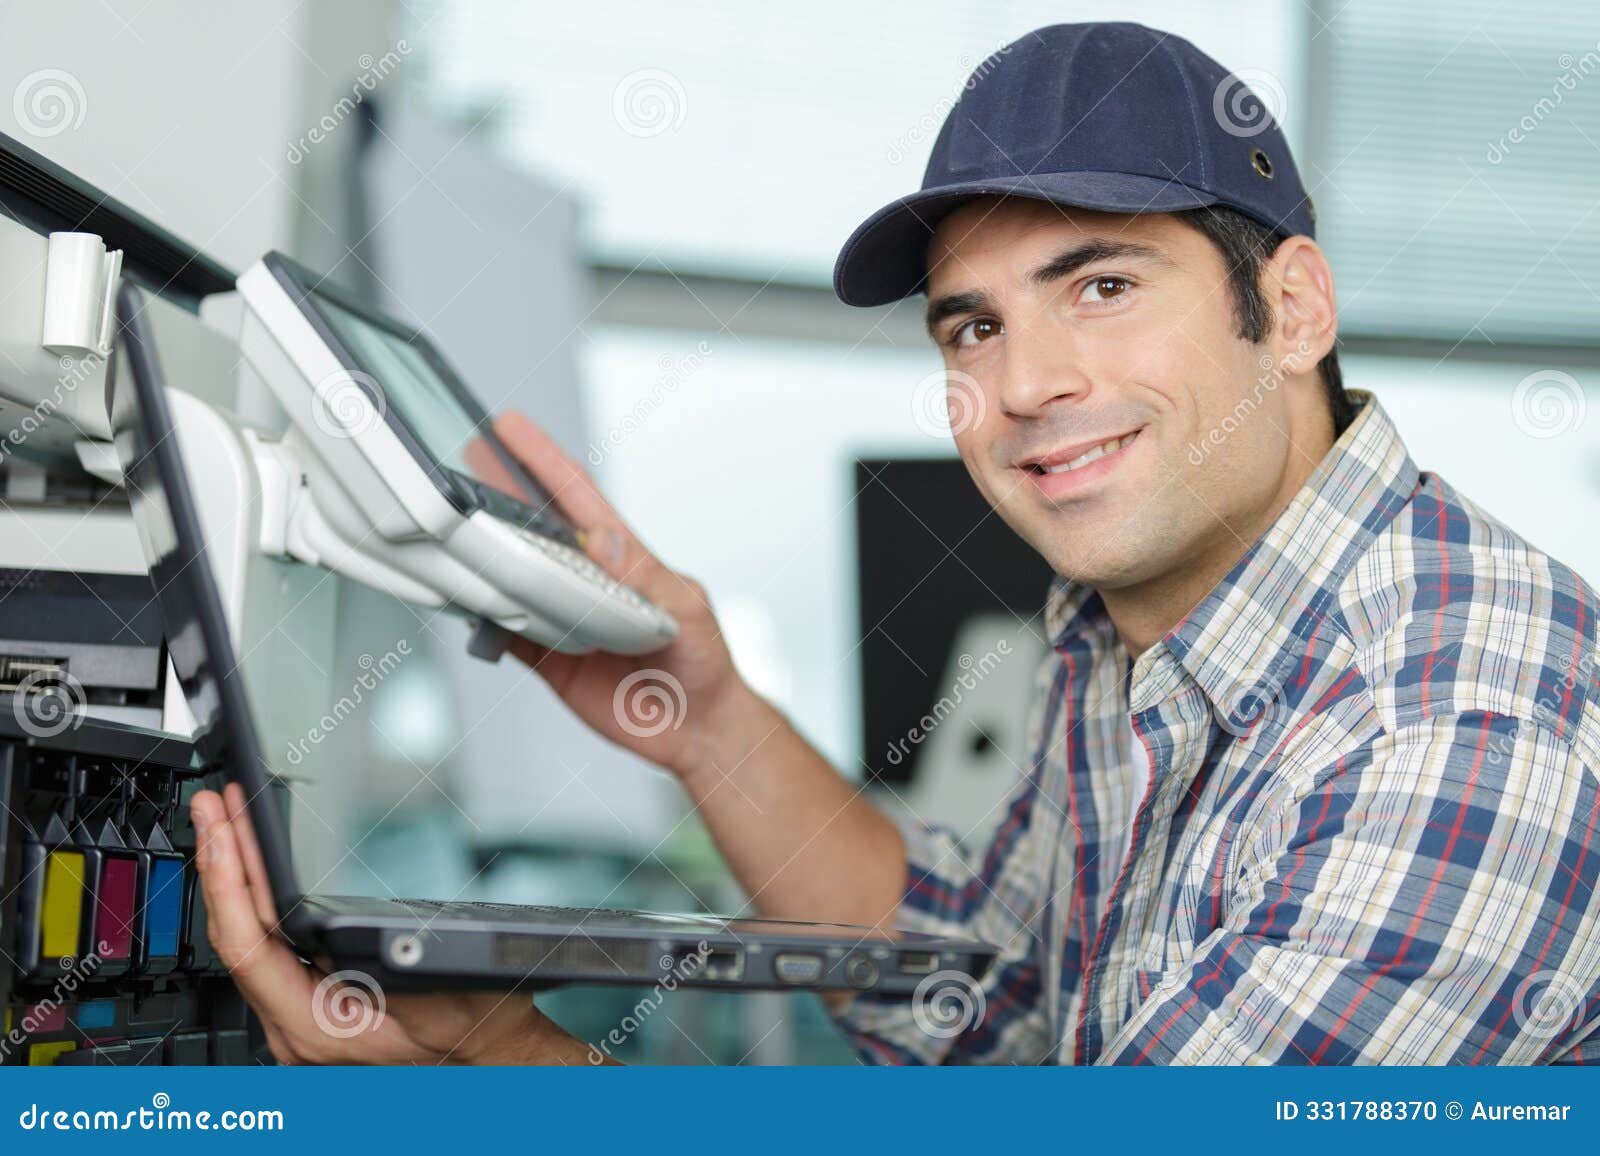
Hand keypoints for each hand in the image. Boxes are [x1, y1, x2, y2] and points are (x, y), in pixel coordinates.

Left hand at [191, 784, 605, 1064]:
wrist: (490, 1049)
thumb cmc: (476, 1026)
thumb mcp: (449, 994)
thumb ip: (396, 971)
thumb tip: (353, 938)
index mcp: (317, 1028)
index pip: (248, 947)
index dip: (230, 881)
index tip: (223, 830)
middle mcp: (293, 1028)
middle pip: (235, 937)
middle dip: (223, 864)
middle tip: (213, 806)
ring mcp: (295, 1016)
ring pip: (246, 938)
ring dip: (235, 876)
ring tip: (226, 821)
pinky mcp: (305, 999)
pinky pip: (263, 944)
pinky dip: (253, 896)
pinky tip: (252, 864)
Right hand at [492, 411, 766, 779]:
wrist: (697, 730)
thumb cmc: (703, 661)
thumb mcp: (685, 612)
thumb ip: (645, 578)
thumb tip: (605, 541)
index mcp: (626, 560)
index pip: (580, 500)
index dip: (545, 460)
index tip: (512, 427)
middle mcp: (588, 582)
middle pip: (535, 529)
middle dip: (499, 492)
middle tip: (464, 460)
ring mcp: (565, 618)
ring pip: (514, 578)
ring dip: (484, 555)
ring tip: (449, 525)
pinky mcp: (550, 658)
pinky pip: (507, 634)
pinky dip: (482, 620)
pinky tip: (463, 602)